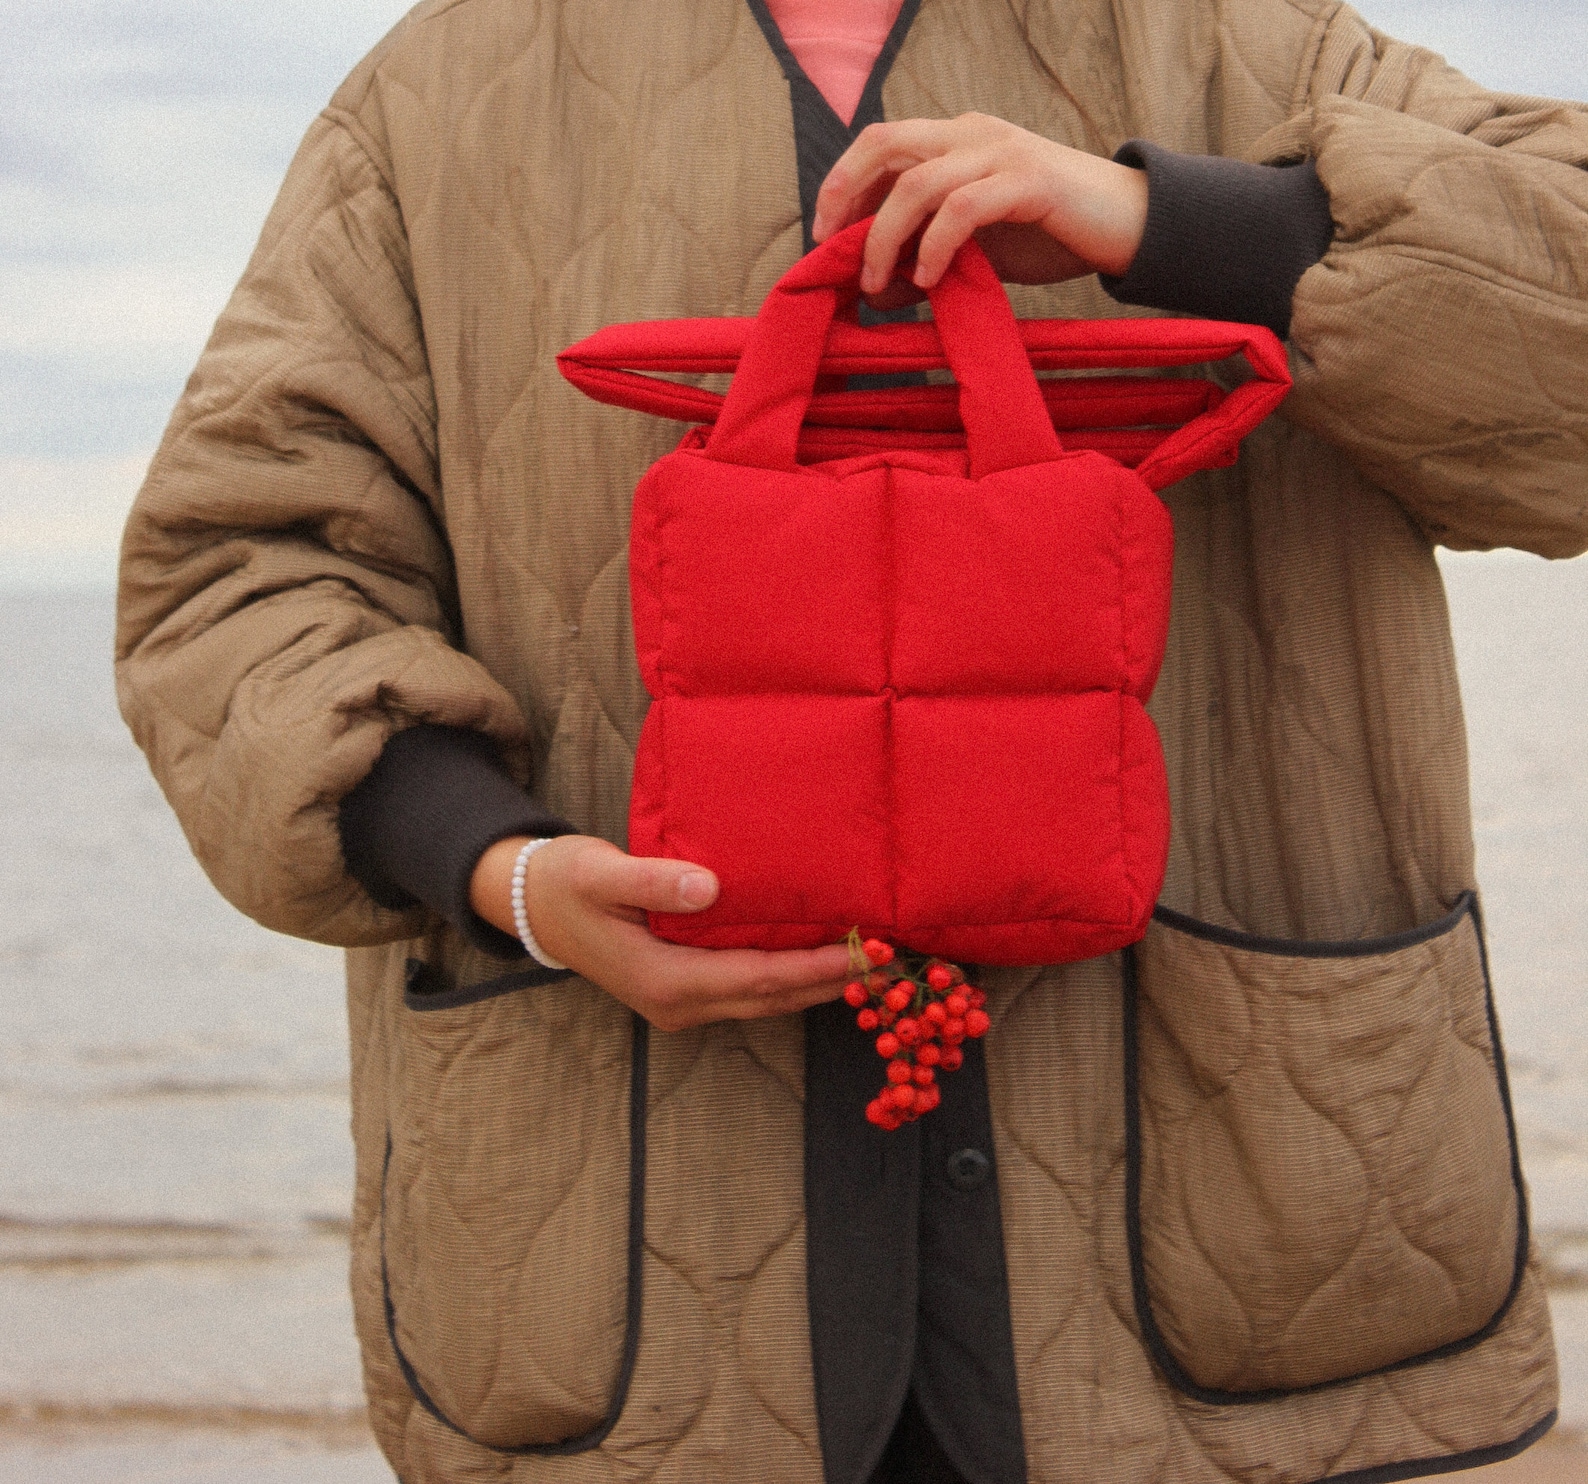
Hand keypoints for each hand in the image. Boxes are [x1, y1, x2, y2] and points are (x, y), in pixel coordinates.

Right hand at [470, 836, 851, 1031]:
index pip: (758, 978)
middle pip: (773, 998)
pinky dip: (791, 977)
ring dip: (819, 984)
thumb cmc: (567, 884)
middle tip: (894, 960)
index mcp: (665, 981)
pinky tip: (824, 958)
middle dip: (834, 982)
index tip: (865, 951)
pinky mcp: (685, 990)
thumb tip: (708, 888)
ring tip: (875, 961)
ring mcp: (682, 1003)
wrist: (533, 905)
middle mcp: (679, 1004)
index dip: (815, 968)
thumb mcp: (600, 875)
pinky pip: (751, 990)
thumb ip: (653, 882)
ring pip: (766, 1000)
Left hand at [812, 113, 1147, 297]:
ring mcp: (1001, 152)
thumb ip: (925, 258)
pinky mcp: (1028, 182)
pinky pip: (962, 208)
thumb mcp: (976, 248)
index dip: (841, 185)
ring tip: (876, 283)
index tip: (821, 237)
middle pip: (884, 143)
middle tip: (829, 249)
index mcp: (957, 139)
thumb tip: (872, 291)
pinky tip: (929, 280)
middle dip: (844, 194)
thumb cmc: (1052, 235)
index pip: (880, 144)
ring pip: (917, 182)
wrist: (1131, 224)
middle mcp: (973, 133)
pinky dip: (934, 245)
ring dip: (884, 237)